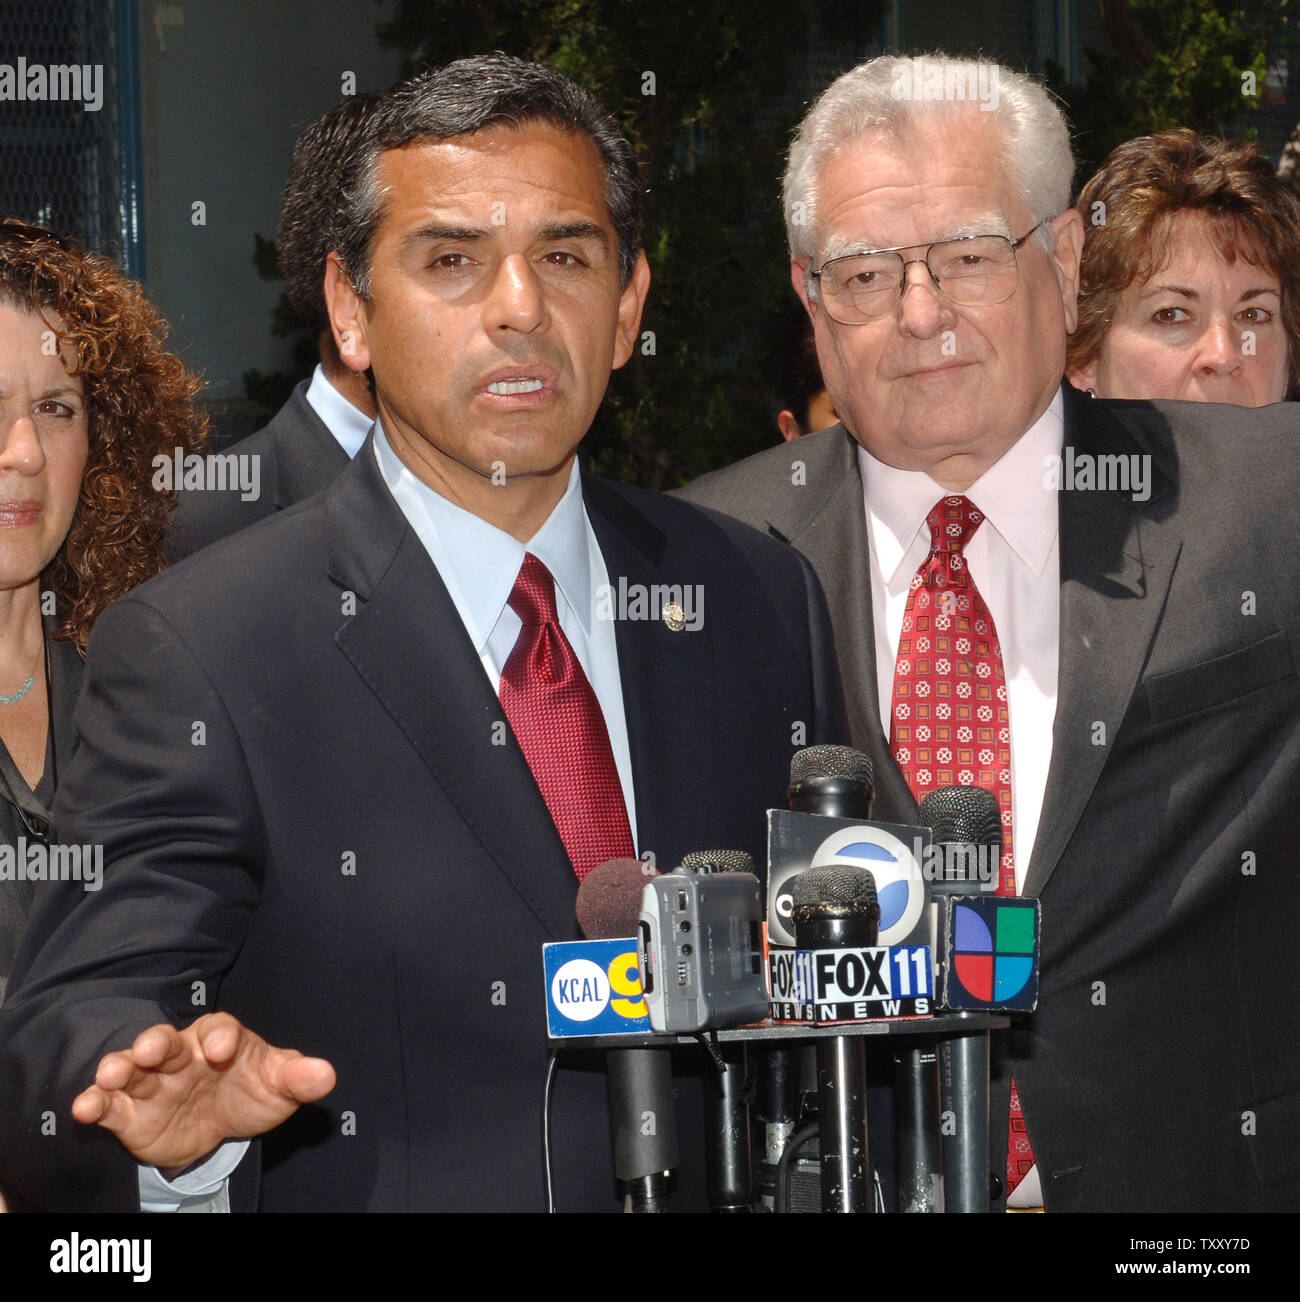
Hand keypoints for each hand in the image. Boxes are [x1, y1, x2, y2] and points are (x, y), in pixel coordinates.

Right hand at [72, 1013, 335, 1172]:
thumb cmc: (250, 1090)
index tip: (221, 1050)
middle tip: (149, 1049)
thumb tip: (327, 1076)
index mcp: (221, 1039)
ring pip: (131, 1068)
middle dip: (156, 1043)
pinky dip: (95, 1103)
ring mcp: (154, 1082)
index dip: (220, 1036)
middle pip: (166, 1041)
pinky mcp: (130, 1112)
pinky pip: (110, 1104)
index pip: (220, 1029)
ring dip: (118, 1068)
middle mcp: (182, 1054)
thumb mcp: (277, 1085)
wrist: (220, 1125)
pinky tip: (85, 1107)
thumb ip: (298, 1078)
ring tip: (109, 1074)